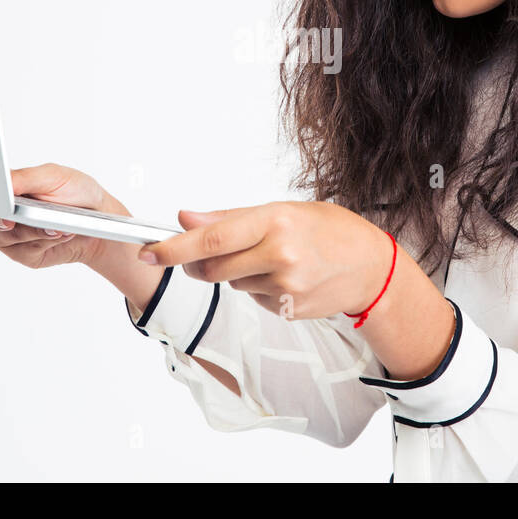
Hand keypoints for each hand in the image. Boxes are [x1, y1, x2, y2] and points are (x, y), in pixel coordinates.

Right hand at [0, 163, 130, 269]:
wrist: (99, 218)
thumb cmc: (75, 192)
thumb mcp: (53, 176)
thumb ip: (25, 178)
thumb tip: (2, 180)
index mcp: (5, 191)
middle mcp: (3, 215)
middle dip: (0, 221)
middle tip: (12, 220)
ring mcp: (12, 238)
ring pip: (9, 238)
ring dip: (33, 231)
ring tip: (56, 224)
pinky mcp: (26, 255)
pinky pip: (28, 250)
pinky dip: (46, 240)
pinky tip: (61, 233)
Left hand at [139, 201, 392, 319]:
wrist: (371, 266)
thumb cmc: (326, 229)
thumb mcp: (282, 210)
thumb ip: (230, 218)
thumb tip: (185, 217)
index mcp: (275, 221)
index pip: (211, 237)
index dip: (173, 248)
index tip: (146, 252)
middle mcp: (280, 254)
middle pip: (212, 269)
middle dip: (199, 263)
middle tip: (206, 254)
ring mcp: (285, 285)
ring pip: (231, 284)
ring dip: (236, 273)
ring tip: (271, 259)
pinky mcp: (288, 308)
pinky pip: (253, 299)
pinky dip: (258, 288)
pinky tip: (285, 277)